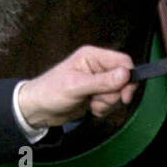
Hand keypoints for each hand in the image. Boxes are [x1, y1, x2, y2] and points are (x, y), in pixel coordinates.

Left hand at [17, 45, 135, 127]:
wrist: (38, 110)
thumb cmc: (50, 91)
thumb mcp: (76, 86)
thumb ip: (102, 81)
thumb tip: (126, 74)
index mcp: (93, 56)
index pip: (123, 61)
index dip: (128, 78)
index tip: (124, 95)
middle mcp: (98, 67)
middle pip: (124, 80)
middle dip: (113, 95)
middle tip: (97, 99)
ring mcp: (98, 81)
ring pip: (118, 93)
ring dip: (106, 103)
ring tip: (89, 103)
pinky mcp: (97, 95)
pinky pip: (111, 103)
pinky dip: (103, 109)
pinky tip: (89, 108)